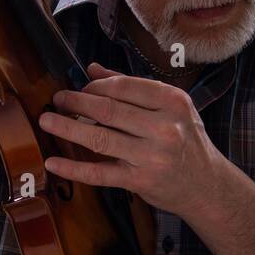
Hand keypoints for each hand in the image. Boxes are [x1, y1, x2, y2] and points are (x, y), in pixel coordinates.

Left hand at [38, 62, 227, 219]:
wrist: (208, 186)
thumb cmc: (186, 140)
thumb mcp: (170, 108)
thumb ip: (132, 87)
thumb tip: (92, 69)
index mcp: (172, 102)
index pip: (123, 87)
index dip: (94, 87)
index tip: (78, 88)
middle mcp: (165, 127)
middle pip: (108, 110)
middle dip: (76, 102)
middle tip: (57, 100)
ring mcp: (152, 156)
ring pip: (99, 138)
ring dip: (67, 128)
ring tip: (47, 121)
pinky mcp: (140, 181)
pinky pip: (99, 173)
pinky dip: (73, 168)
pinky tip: (53, 162)